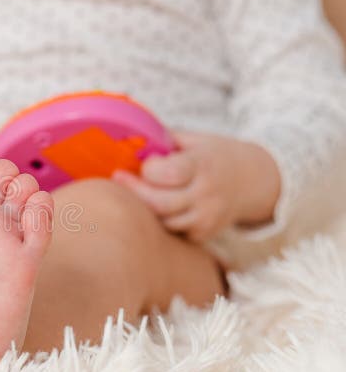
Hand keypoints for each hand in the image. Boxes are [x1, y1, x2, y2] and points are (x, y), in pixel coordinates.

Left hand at [112, 131, 280, 241]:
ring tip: (136, 193)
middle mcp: (207, 194)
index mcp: (203, 165)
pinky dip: (160, 222)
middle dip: (134, 191)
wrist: (254, 180)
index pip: (170, 173)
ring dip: (145, 208)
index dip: (150, 168)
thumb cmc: (215, 156)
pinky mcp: (204, 234)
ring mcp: (207, 217)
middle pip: (159, 203)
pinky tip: (156, 207)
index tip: (142, 162)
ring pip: (163, 222)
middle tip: (118, 178)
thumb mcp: (196, 140)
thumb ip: (165, 139)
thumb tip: (128, 137)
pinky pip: (173, 233)